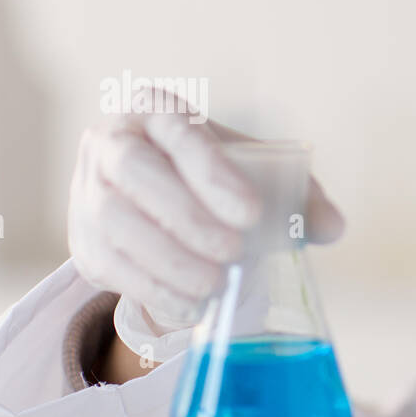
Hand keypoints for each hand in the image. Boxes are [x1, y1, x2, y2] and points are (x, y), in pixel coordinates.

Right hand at [68, 89, 344, 325]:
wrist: (161, 205)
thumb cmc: (218, 180)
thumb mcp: (258, 175)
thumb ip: (299, 197)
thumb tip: (333, 226)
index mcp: (157, 110)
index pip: (181, 133)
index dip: (213, 174)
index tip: (252, 214)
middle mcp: (111, 141)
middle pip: (134, 171)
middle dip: (185, 217)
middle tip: (232, 253)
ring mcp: (87, 189)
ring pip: (113, 220)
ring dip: (167, 260)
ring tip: (213, 286)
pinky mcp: (82, 238)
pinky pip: (108, 264)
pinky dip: (151, 289)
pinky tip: (189, 306)